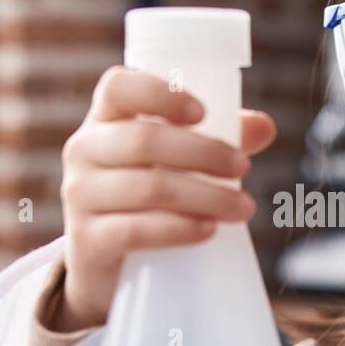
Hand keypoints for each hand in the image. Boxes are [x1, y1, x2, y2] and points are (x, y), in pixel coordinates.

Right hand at [55, 65, 277, 332]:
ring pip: (148, 189)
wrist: (102, 257)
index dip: (159, 94)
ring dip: (205, 196)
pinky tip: (208, 230)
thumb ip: (216, 138)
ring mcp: (80, 196)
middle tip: (244, 167)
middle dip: (203, 153)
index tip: (202, 113)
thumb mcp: (173, 161)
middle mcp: (84, 150)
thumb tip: (264, 126)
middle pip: (143, 141)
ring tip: (243, 207)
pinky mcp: (87, 240)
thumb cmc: (144, 192)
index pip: (118, 87)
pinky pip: (134, 231)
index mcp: (104, 119)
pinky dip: (177, 230)